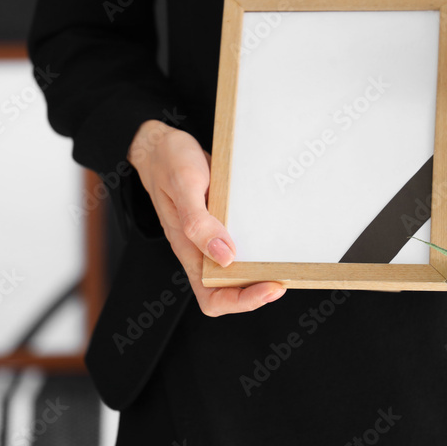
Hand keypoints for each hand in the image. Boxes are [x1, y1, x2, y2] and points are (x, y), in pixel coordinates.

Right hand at [128, 120, 286, 315]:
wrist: (162, 144)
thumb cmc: (168, 162)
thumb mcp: (184, 186)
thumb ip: (198, 222)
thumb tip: (225, 255)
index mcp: (187, 250)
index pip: (212, 297)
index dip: (241, 301)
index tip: (269, 286)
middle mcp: (200, 250)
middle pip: (229, 290)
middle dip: (258, 290)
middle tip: (283, 278)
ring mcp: (211, 237)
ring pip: (238, 270)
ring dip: (261, 272)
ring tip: (284, 262)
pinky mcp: (222, 222)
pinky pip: (241, 244)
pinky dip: (259, 248)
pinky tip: (274, 237)